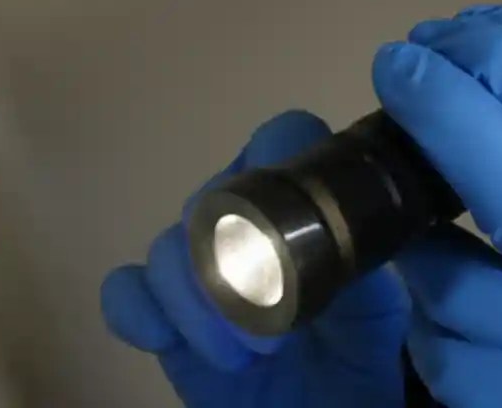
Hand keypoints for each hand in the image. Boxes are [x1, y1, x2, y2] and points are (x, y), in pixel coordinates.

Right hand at [100, 111, 410, 407]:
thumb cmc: (352, 362)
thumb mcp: (376, 318)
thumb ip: (364, 274)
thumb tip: (351, 234)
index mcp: (303, 203)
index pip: (280, 139)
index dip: (274, 161)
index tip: (285, 224)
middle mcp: (243, 219)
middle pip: (211, 196)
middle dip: (232, 264)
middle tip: (270, 332)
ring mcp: (197, 264)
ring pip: (166, 246)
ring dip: (196, 304)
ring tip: (238, 358)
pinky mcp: (159, 311)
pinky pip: (125, 290)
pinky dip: (140, 312)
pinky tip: (165, 341)